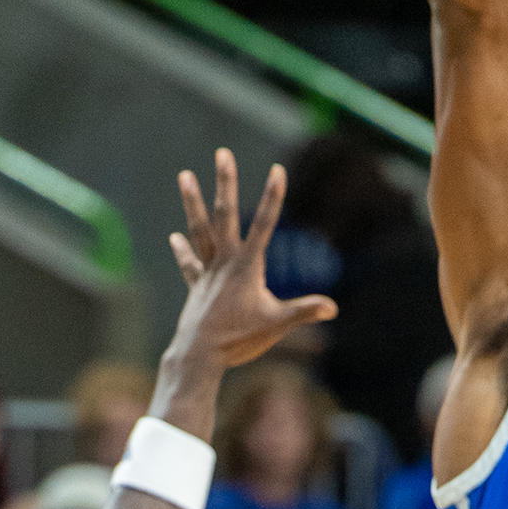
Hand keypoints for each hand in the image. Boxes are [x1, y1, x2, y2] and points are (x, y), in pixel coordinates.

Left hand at [168, 149, 337, 368]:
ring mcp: (207, 271)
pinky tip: (175, 236)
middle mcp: (224, 261)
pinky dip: (183, 250)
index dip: (272, 196)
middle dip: (225, 182)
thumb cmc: (239, 340)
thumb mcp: (276, 325)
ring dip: (192, 201)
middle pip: (225, 214)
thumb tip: (332, 307)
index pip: (264, 224)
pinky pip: (190, 263)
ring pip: (200, 229)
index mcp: (246, 266)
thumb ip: (303, 312)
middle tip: (222, 153)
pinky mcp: (196, 286)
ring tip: (184, 174)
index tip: (277, 170)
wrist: (198, 355)